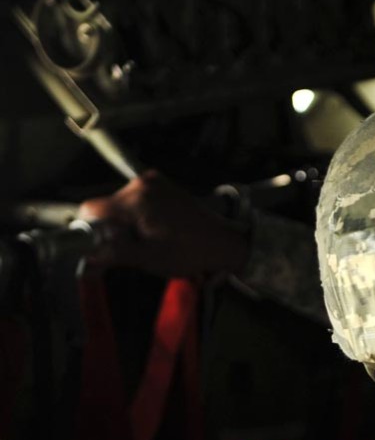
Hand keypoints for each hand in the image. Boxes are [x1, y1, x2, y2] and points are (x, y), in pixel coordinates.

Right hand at [77, 170, 249, 279]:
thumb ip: (114, 254)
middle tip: (129, 249)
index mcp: (137, 199)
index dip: (89, 231)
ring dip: (124, 223)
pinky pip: (136, 199)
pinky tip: (153, 230)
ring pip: (120, 203)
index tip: (96, 247)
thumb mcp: (149, 258)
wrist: (223, 242)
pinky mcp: (161, 184)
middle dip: (110, 229)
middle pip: (107, 206)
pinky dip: (137, 215)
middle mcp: (143, 183)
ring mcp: (153, 181)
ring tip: (146, 240)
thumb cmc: (190, 252)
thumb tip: (86, 257)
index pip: (92, 209)